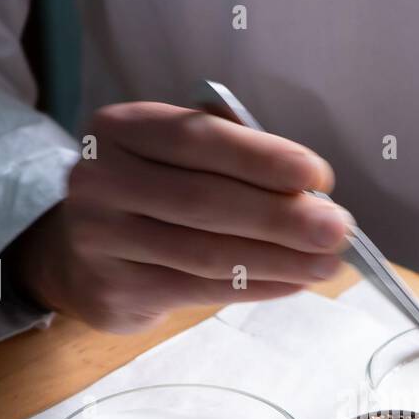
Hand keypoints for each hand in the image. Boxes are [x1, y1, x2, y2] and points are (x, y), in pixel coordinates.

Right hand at [9, 102, 350, 331]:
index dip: (262, 159)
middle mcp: (101, 179)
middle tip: (338, 230)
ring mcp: (101, 238)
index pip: (198, 139)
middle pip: (205, 201)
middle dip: (281, 217)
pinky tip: (292, 284)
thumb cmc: (149, 196)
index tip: (318, 177)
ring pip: (205, 252)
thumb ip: (230, 154)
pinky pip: (199, 289)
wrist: (80, 256)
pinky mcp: (115, 289)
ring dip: (277, 260)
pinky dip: (253, 288)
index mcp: (121, 129)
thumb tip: (310, 187)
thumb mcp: (174, 156)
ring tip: (327, 264)